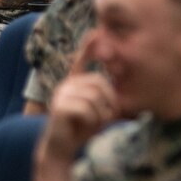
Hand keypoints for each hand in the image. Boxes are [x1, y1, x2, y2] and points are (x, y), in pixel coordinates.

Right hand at [40, 33, 117, 162]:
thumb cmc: (84, 127)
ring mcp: (61, 94)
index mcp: (77, 82)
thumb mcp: (99, 108)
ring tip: (95, 122)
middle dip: (109, 101)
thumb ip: (106, 95)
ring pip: (95, 97)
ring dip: (102, 114)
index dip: (89, 47)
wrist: (63, 148)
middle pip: (99, 82)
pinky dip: (93, 121)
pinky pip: (87, 109)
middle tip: (106, 116)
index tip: (95, 32)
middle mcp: (67, 84)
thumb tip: (122, 78)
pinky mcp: (59, 107)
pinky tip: (85, 126)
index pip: (81, 60)